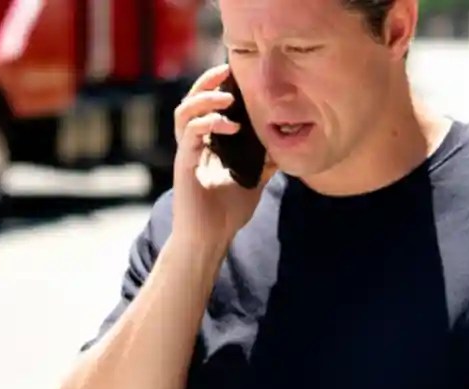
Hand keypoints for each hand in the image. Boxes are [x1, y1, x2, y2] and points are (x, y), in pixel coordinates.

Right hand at [171, 65, 276, 243]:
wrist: (209, 240)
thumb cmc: (226, 215)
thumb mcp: (253, 182)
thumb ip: (264, 163)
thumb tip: (283, 149)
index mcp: (206, 146)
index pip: (206, 107)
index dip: (216, 87)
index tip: (235, 75)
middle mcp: (192, 145)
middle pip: (190, 101)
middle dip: (206, 82)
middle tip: (225, 69)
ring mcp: (186, 154)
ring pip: (184, 112)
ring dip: (205, 99)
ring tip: (227, 96)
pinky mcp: (184, 165)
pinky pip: (190, 134)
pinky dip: (207, 123)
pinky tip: (227, 124)